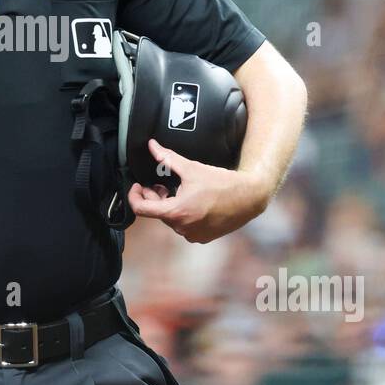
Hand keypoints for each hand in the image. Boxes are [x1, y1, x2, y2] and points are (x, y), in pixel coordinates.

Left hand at [127, 138, 271, 242]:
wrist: (249, 197)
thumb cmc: (221, 182)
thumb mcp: (191, 168)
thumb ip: (167, 158)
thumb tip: (152, 146)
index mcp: (176, 212)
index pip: (141, 209)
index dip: (135, 196)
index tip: (138, 186)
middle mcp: (182, 228)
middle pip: (157, 212)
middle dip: (155, 197)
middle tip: (160, 183)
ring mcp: (192, 235)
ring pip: (171, 219)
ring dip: (169, 205)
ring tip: (176, 191)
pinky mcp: (202, 237)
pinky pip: (184, 226)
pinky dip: (182, 214)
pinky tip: (191, 201)